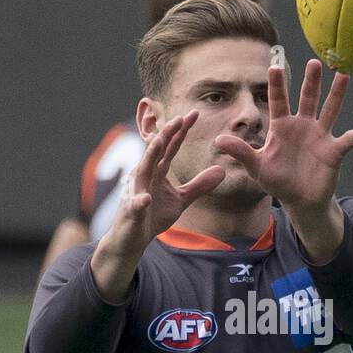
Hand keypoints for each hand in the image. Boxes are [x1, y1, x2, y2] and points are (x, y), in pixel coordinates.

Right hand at [110, 110, 224, 252]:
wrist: (133, 238)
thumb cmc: (154, 215)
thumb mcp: (181, 199)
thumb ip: (199, 185)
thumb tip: (221, 171)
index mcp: (158, 170)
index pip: (171, 146)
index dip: (182, 130)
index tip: (195, 113)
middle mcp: (145, 176)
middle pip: (157, 151)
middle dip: (167, 134)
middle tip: (179, 117)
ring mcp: (136, 192)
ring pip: (142, 170)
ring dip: (149, 155)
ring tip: (158, 141)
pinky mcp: (131, 211)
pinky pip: (135, 205)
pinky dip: (139, 201)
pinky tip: (145, 198)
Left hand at [214, 59, 352, 214]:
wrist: (300, 200)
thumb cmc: (278, 181)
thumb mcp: (257, 167)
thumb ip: (241, 152)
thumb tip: (218, 141)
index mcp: (282, 126)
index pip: (278, 100)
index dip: (276, 85)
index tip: (274, 66)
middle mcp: (302, 125)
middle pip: (307, 98)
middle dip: (310, 81)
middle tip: (314, 63)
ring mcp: (320, 135)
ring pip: (330, 109)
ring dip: (337, 93)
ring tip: (344, 74)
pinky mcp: (334, 151)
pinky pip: (349, 140)